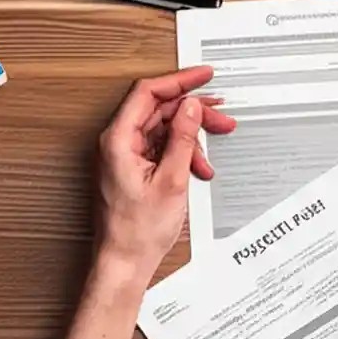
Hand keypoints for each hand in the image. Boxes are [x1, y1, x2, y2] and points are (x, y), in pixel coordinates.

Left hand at [93, 66, 236, 285]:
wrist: (123, 262)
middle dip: (192, 112)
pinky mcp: (131, 168)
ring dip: (189, 136)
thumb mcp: (171, 179)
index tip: (203, 75)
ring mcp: (123, 155)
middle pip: (158, 110)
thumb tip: (190, 107)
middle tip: (220, 115)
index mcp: (118, 140)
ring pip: (161, 129)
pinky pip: (159, 148)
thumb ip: (181, 138)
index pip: (148, 92)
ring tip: (211, 150)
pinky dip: (180, 153)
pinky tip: (196, 167)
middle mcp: (116, 143)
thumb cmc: (137, 231)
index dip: (179, 80)